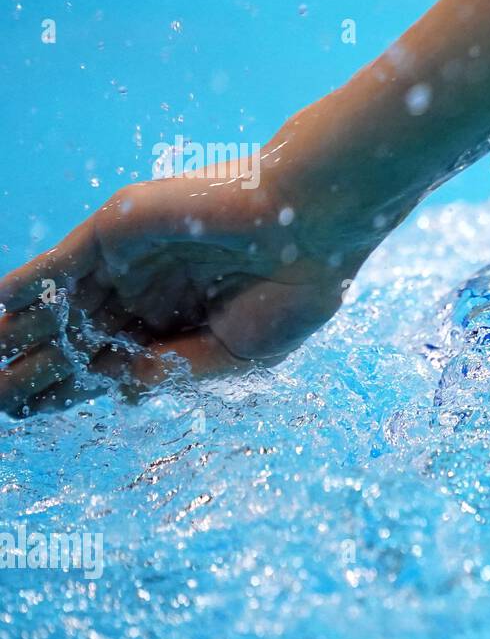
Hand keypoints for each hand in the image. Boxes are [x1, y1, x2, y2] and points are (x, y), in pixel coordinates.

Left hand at [0, 168, 356, 417]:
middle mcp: (148, 291)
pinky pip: (56, 266)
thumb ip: (175, 370)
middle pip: (78, 338)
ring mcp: (129, 261)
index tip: (28, 414)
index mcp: (182, 322)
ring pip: (60, 306)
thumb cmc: (293, 290)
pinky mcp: (115, 233)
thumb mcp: (237, 353)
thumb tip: (118, 390)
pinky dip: (22, 290)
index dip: (70, 387)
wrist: (310, 224)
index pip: (112, 359)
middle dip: (35, 371)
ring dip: (17, 337)